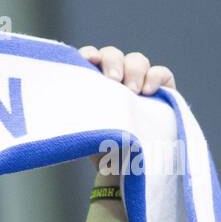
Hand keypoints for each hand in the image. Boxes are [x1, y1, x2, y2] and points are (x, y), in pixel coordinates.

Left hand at [77, 46, 175, 173]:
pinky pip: (161, 73)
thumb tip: (59, 102)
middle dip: (113, 62)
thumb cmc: (98, 147)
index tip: (89, 60)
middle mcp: (115, 78)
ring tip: (132, 91)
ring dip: (134, 69)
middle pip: (113, 55)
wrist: (123, 168)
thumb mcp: (83, 127)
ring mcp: (138, 83)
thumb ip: (77, 109)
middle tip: (113, 80)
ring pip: (137, 60)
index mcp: (93, 81)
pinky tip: (149, 91)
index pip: (91, 57)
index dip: (90, 54)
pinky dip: (155, 76)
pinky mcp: (161, 91)